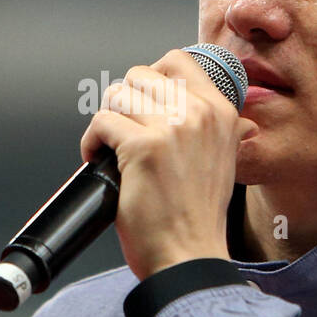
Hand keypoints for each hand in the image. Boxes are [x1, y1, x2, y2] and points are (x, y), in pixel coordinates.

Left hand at [78, 49, 257, 280]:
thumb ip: (220, 131)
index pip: (179, 60)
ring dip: (106, 122)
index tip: (141, 102)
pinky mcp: (143, 147)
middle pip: (140, 74)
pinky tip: (100, 160)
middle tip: (124, 132)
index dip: (151, 77)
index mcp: (221, 112)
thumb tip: (225, 117)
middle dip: (124, 102)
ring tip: (111, 148)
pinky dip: (92, 142)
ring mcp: (172, 127)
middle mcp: (200, 113)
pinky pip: (101, 122)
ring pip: (117, 94)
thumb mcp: (224, 162)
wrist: (189, 255)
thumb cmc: (198, 217)